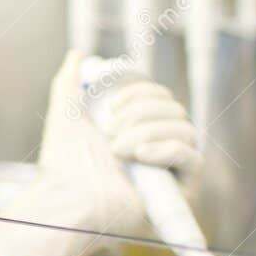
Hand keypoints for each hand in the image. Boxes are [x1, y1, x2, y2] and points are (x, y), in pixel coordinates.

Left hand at [0, 51, 201, 255]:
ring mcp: (169, 171)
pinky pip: (194, 157)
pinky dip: (168, 148)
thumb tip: (77, 55)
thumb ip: (69, 82)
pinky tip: (139, 155)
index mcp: (137, 129)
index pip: (161, 98)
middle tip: (110, 131)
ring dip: (148, 130)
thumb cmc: (61, 164)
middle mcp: (157, 149)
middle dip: (141, 112)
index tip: (111, 105)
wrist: (63, 200)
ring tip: (117, 149)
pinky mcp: (179, 192)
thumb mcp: (64, 113)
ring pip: (186, 128)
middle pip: (175, 110)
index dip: (142, 92)